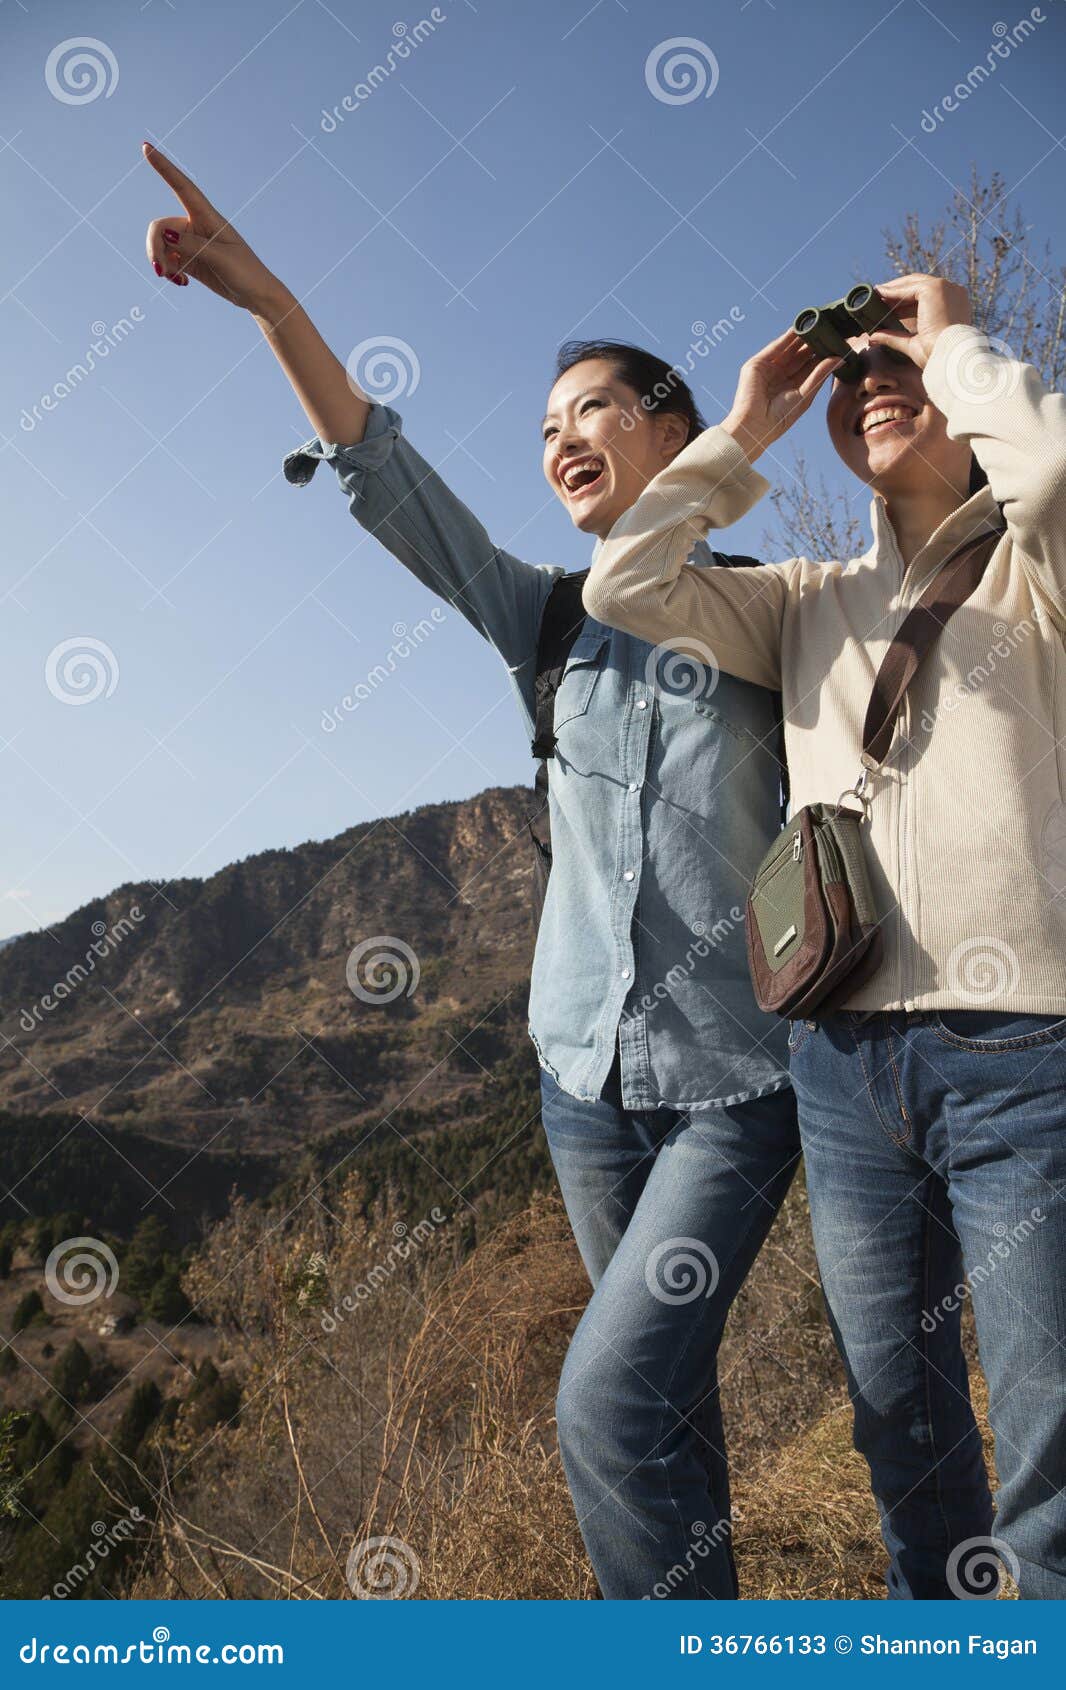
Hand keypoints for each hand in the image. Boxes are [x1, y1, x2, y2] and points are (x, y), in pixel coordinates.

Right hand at [142, 143, 290, 320]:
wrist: (257, 296)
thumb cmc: (246, 273)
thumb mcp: (221, 258)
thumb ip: (192, 246)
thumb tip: (166, 236)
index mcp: (208, 217)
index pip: (182, 186)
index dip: (164, 167)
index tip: (146, 146)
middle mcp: (196, 226)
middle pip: (160, 227)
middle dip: (154, 247)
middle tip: (159, 271)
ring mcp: (191, 244)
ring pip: (160, 244)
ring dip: (160, 262)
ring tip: (172, 279)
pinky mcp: (190, 261)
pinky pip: (167, 260)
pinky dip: (168, 271)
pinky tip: (181, 282)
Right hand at [721, 329, 839, 461]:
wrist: (754, 425)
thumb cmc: (779, 418)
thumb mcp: (805, 394)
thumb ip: (820, 374)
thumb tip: (840, 358)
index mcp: (794, 386)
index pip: (812, 365)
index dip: (825, 353)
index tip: (840, 341)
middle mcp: (782, 375)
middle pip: (801, 354)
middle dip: (815, 342)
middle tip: (831, 327)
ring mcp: (769, 368)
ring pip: (789, 348)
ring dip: (802, 336)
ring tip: (817, 322)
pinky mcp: (758, 364)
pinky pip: (775, 347)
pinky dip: (786, 337)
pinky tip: (799, 328)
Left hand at [864, 273, 970, 368]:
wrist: (949, 356)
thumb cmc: (937, 355)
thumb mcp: (913, 344)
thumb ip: (895, 337)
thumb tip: (874, 337)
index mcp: (954, 305)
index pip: (926, 296)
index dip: (904, 300)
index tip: (887, 305)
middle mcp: (952, 293)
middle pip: (919, 285)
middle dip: (897, 291)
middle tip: (878, 297)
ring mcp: (944, 288)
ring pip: (912, 283)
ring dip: (893, 288)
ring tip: (875, 295)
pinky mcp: (933, 288)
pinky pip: (908, 287)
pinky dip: (892, 291)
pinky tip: (879, 294)